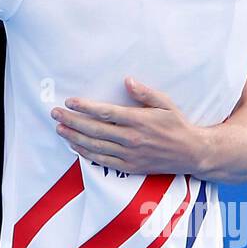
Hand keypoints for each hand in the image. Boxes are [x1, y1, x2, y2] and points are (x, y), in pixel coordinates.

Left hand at [51, 77, 203, 175]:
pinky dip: (86, 153)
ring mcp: (129, 155)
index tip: (70, 101)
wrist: (191, 153)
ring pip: (95, 146)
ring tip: (59, 128)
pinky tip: (75, 146)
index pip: (105, 113)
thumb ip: (144, 92)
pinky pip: (103, 161)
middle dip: (72, 120)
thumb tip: (127, 80)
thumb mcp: (165, 103)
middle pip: (94, 130)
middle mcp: (131, 139)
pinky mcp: (130, 167)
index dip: (85, 107)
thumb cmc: (177, 124)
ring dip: (74, 137)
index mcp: (138, 120)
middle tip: (55, 113)